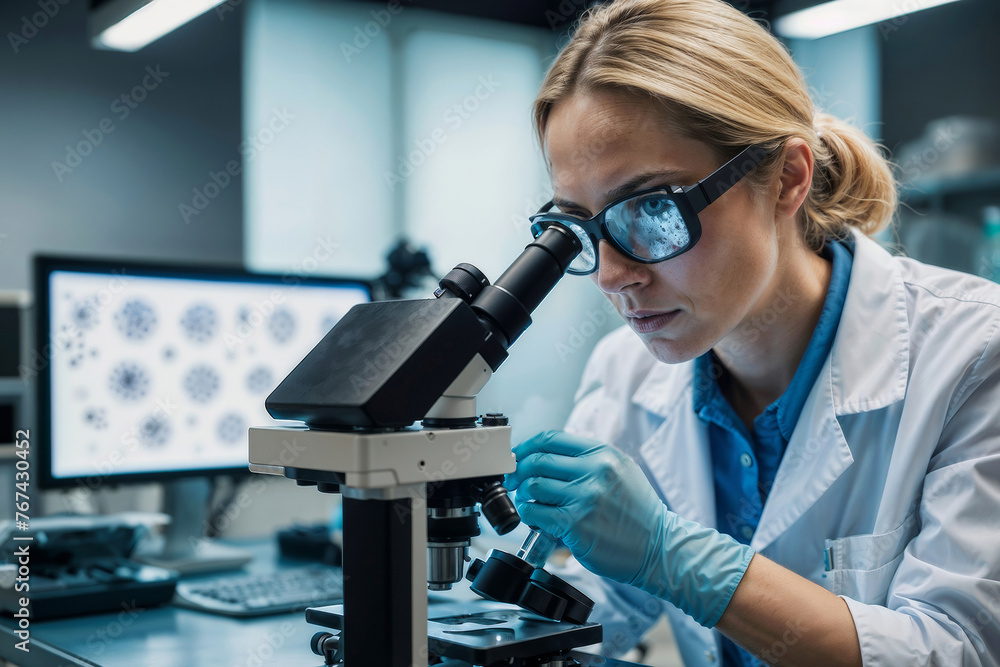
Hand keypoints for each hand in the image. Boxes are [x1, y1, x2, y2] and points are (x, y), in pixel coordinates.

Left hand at [504, 431, 754, 627]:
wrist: (659, 547)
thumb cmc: (639, 513)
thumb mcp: (620, 471)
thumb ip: (588, 461)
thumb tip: (548, 458)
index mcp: (603, 454)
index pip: (551, 439)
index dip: (527, 447)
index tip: (518, 456)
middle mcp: (594, 471)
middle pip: (537, 460)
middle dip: (518, 470)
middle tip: (513, 480)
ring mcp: (585, 497)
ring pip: (533, 485)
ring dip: (524, 494)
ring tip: (529, 502)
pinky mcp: (575, 524)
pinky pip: (535, 512)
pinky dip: (528, 514)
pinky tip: (534, 518)